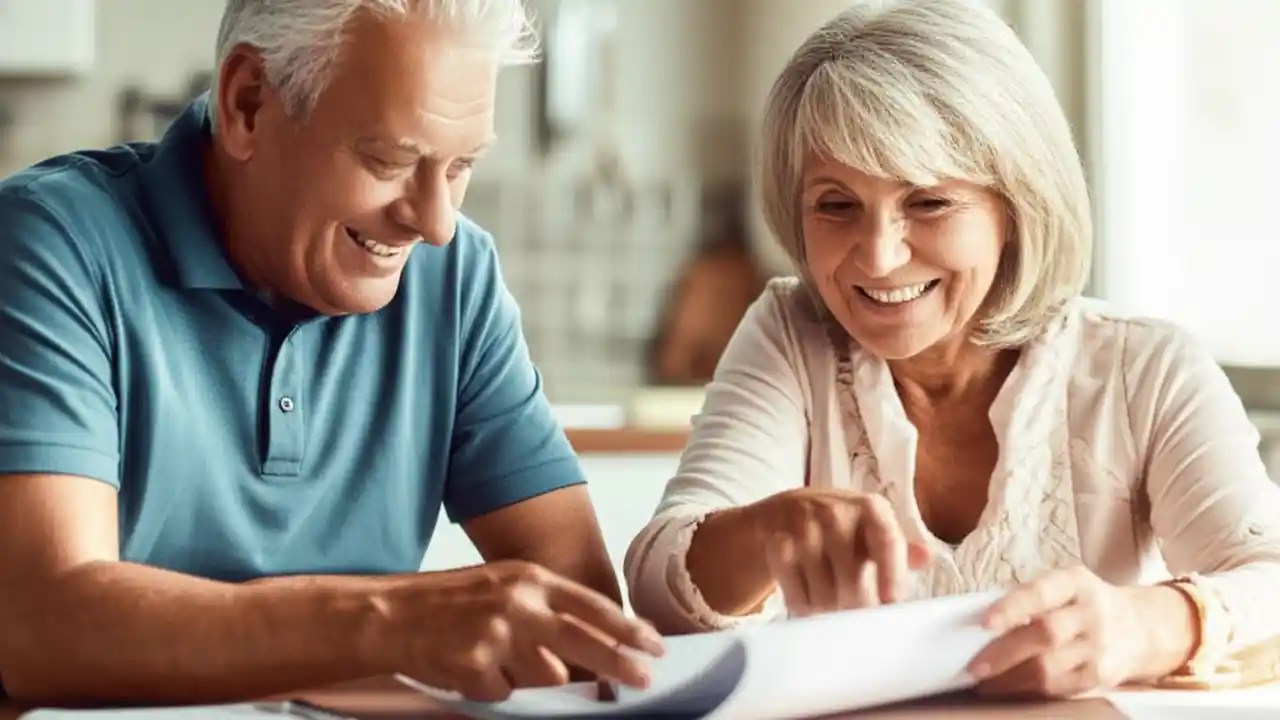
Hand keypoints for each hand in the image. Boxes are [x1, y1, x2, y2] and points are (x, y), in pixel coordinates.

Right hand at [378, 561, 664, 701]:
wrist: (391, 613)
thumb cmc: (453, 601)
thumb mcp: (505, 587)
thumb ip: (548, 608)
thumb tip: (596, 639)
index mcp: (530, 579)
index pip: (592, 605)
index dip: (627, 628)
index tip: (654, 645)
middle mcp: (518, 603)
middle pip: (584, 640)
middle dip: (619, 663)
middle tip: (645, 679)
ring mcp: (496, 635)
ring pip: (546, 677)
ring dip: (532, 678)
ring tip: (498, 658)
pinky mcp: (475, 666)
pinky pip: (506, 694)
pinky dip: (493, 689)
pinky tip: (472, 668)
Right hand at [752, 489, 931, 616]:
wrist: (783, 513)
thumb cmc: (840, 526)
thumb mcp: (872, 527)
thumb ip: (899, 547)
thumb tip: (926, 557)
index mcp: (870, 508)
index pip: (887, 542)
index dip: (892, 575)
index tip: (892, 603)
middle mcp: (835, 513)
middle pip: (854, 578)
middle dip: (858, 605)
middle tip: (859, 614)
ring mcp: (803, 529)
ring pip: (825, 594)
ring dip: (830, 608)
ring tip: (832, 599)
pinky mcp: (778, 547)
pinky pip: (797, 596)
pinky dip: (806, 607)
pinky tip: (810, 598)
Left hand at [969, 566, 1152, 697]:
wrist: (1141, 626)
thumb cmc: (1084, 603)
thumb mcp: (1063, 585)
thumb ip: (1027, 597)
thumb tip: (974, 617)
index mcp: (1074, 582)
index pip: (1040, 593)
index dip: (1011, 608)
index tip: (985, 623)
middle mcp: (1091, 613)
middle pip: (1045, 634)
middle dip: (1004, 654)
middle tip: (975, 667)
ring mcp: (1098, 646)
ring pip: (1050, 668)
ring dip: (1011, 679)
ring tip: (984, 683)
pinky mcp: (1101, 675)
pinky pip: (1060, 687)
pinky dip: (1030, 691)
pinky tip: (1009, 690)